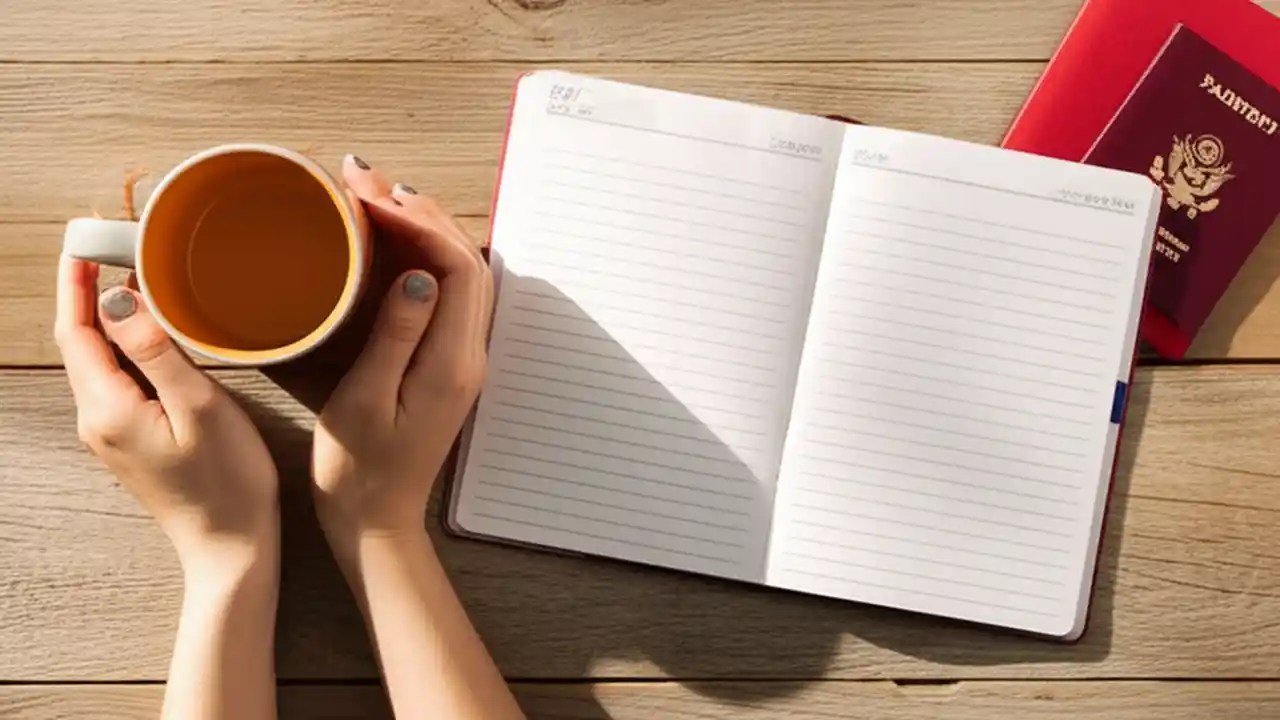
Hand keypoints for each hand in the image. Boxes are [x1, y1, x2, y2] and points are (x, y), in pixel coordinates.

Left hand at [53, 257, 279, 573]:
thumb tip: (115, 297)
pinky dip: (123, 346)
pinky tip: (148, 334)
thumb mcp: (198, 407)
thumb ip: (154, 351)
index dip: (75, 282)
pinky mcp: (131, 441)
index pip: (75, 331)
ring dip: (105, 318)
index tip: (83, 240)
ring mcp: (111, 434)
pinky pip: (116, 380)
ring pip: (97, 361)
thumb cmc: (226, 482)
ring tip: (129, 277)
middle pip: (79, 343)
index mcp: (107, 408)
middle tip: (108, 245)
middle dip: (87, 292)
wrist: (230, 548)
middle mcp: (97, 420)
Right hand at [313, 156, 493, 550]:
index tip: (367, 196)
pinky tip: (390, 243)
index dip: (418, 221)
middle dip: (419, 211)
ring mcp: (460, 359)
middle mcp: (468, 356)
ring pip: (460, 273)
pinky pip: (447, 294)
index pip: (457, 267)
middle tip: (363, 179)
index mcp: (452, 363)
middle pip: (466, 260)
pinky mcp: (445, 364)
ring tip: (374, 196)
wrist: (375, 522)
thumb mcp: (364, 402)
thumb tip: (421, 275)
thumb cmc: (358, 471)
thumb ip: (396, 336)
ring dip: (423, 228)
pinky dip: (423, 256)